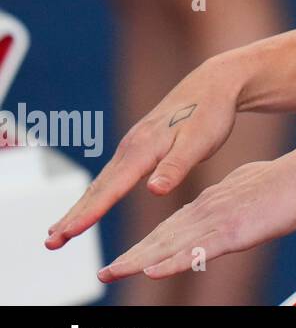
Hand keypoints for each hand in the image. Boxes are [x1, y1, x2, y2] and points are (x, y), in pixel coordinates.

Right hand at [45, 54, 246, 249]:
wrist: (213, 84)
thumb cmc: (210, 115)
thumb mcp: (199, 143)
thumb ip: (176, 167)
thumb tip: (154, 191)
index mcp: (142, 149)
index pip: (111, 189)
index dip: (89, 213)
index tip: (67, 233)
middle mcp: (130, 147)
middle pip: (97, 188)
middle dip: (72, 216)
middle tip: (50, 243)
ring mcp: (132, 146)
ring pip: (100, 182)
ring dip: (78, 207)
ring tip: (58, 231)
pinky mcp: (139, 146)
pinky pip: (111, 175)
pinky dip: (95, 193)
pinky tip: (90, 203)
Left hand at [96, 150, 295, 282]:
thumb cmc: (291, 179)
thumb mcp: (252, 186)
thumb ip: (235, 197)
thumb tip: (231, 206)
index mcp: (214, 199)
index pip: (174, 225)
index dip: (148, 243)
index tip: (128, 257)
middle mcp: (209, 208)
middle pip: (163, 236)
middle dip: (133, 256)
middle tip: (106, 271)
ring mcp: (219, 219)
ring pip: (171, 245)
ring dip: (139, 261)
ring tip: (114, 272)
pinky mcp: (234, 230)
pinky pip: (197, 250)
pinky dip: (172, 262)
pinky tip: (153, 271)